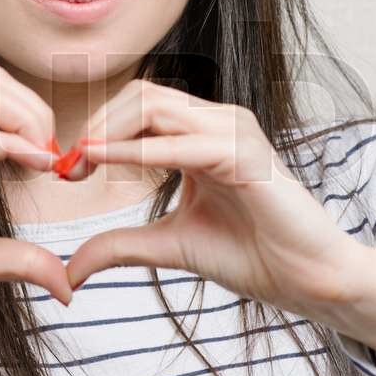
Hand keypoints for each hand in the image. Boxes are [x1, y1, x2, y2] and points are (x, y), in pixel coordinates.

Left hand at [63, 81, 368, 321]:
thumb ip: (120, 246)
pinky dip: (138, 151)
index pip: (136, 107)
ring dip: (108, 132)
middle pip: (139, 96)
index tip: (66, 171)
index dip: (95, 130)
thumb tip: (70, 269)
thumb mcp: (169, 246)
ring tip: (81, 164)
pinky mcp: (246, 154)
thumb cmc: (252, 256)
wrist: (308, 279)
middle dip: (95, 125)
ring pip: (154, 105)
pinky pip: (183, 142)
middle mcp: (217, 123)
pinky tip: (105, 162)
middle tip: (69, 168)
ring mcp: (234, 132)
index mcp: (201, 135)